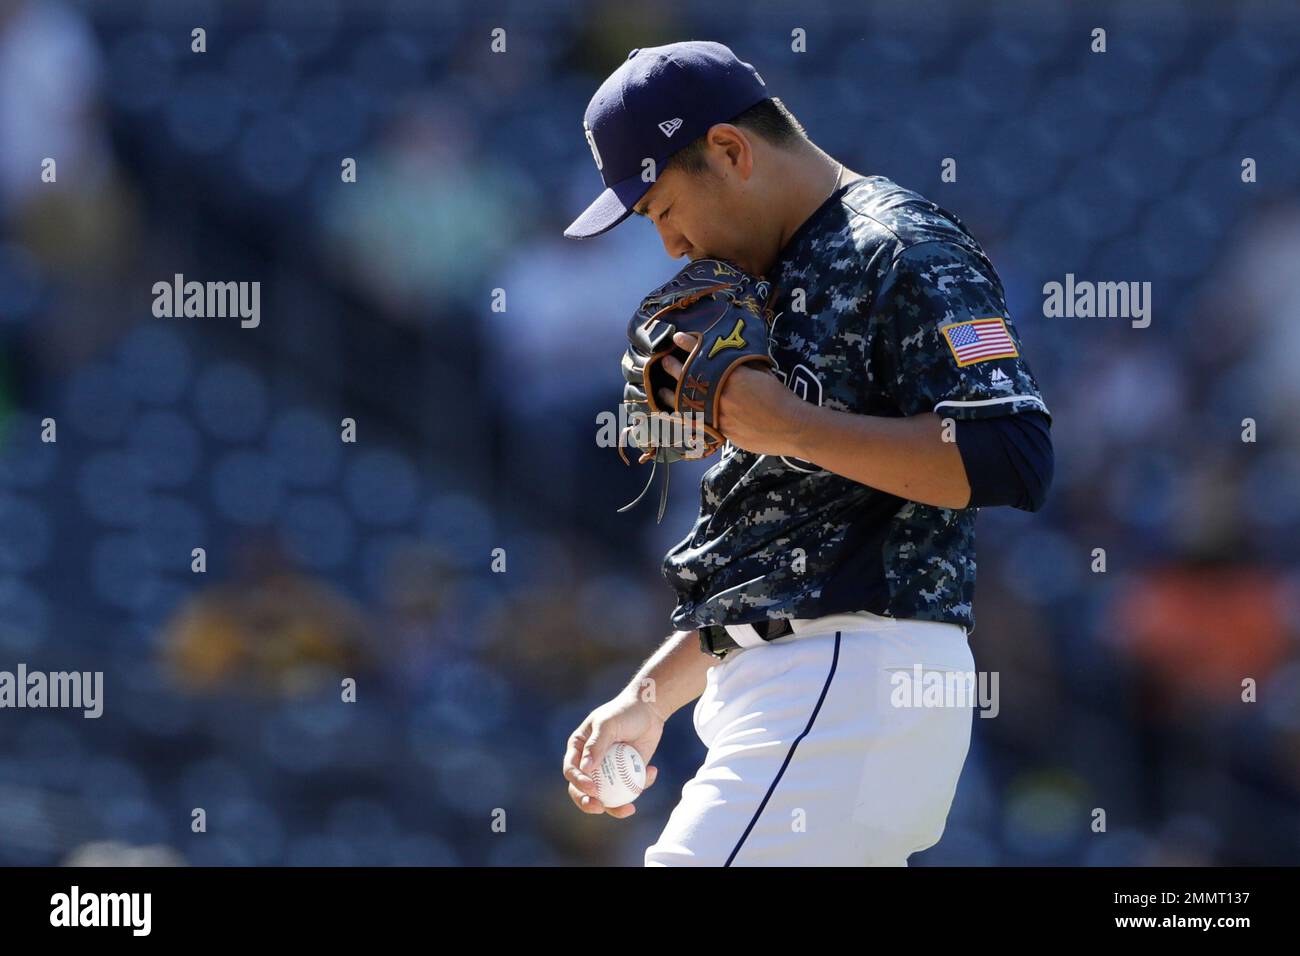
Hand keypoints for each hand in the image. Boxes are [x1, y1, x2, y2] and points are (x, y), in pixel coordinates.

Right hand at [563, 688, 663, 818]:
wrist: (649, 710)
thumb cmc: (624, 712)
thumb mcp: (608, 724)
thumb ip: (596, 745)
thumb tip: (585, 769)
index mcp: (579, 748)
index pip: (571, 770)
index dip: (578, 782)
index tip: (593, 788)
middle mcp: (590, 762)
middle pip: (582, 789)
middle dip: (588, 803)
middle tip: (600, 807)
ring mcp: (608, 770)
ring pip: (605, 796)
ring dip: (615, 807)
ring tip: (629, 809)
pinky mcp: (626, 775)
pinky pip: (629, 789)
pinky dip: (641, 786)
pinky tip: (653, 770)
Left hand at [659, 331, 811, 457]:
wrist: (792, 426)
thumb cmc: (781, 398)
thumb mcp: (762, 374)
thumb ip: (741, 368)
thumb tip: (728, 361)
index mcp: (731, 376)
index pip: (703, 356)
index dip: (688, 345)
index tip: (677, 338)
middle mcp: (720, 394)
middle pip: (688, 378)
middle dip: (673, 368)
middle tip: (665, 361)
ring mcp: (718, 415)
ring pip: (686, 404)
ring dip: (671, 395)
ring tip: (660, 390)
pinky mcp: (720, 433)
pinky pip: (696, 424)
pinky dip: (685, 418)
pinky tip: (675, 416)